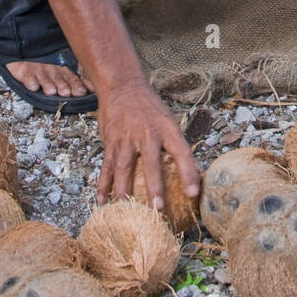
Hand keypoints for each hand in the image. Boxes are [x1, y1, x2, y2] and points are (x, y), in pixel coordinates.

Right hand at [96, 79, 199, 210]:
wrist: (122, 86)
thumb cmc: (150, 108)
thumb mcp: (168, 121)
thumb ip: (176, 145)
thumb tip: (193, 174)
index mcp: (167, 129)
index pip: (182, 153)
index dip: (189, 174)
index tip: (193, 194)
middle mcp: (147, 133)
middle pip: (151, 163)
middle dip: (154, 187)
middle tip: (157, 209)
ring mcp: (126, 137)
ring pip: (124, 168)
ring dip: (124, 191)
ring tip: (126, 211)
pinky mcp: (110, 141)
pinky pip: (106, 166)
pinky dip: (103, 184)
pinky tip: (102, 200)